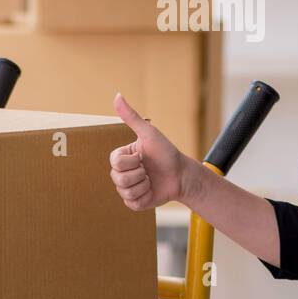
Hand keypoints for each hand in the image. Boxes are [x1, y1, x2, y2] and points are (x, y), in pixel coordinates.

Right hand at [109, 93, 192, 210]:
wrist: (182, 175)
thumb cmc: (166, 152)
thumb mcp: (149, 133)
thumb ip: (131, 116)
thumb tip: (117, 95)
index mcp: (122, 157)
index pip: (115, 162)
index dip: (131, 161)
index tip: (143, 157)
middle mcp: (122, 173)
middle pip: (118, 178)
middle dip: (139, 173)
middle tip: (149, 169)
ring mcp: (128, 188)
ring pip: (125, 191)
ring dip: (144, 185)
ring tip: (151, 179)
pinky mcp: (135, 202)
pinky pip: (132, 203)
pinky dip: (145, 196)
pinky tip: (152, 190)